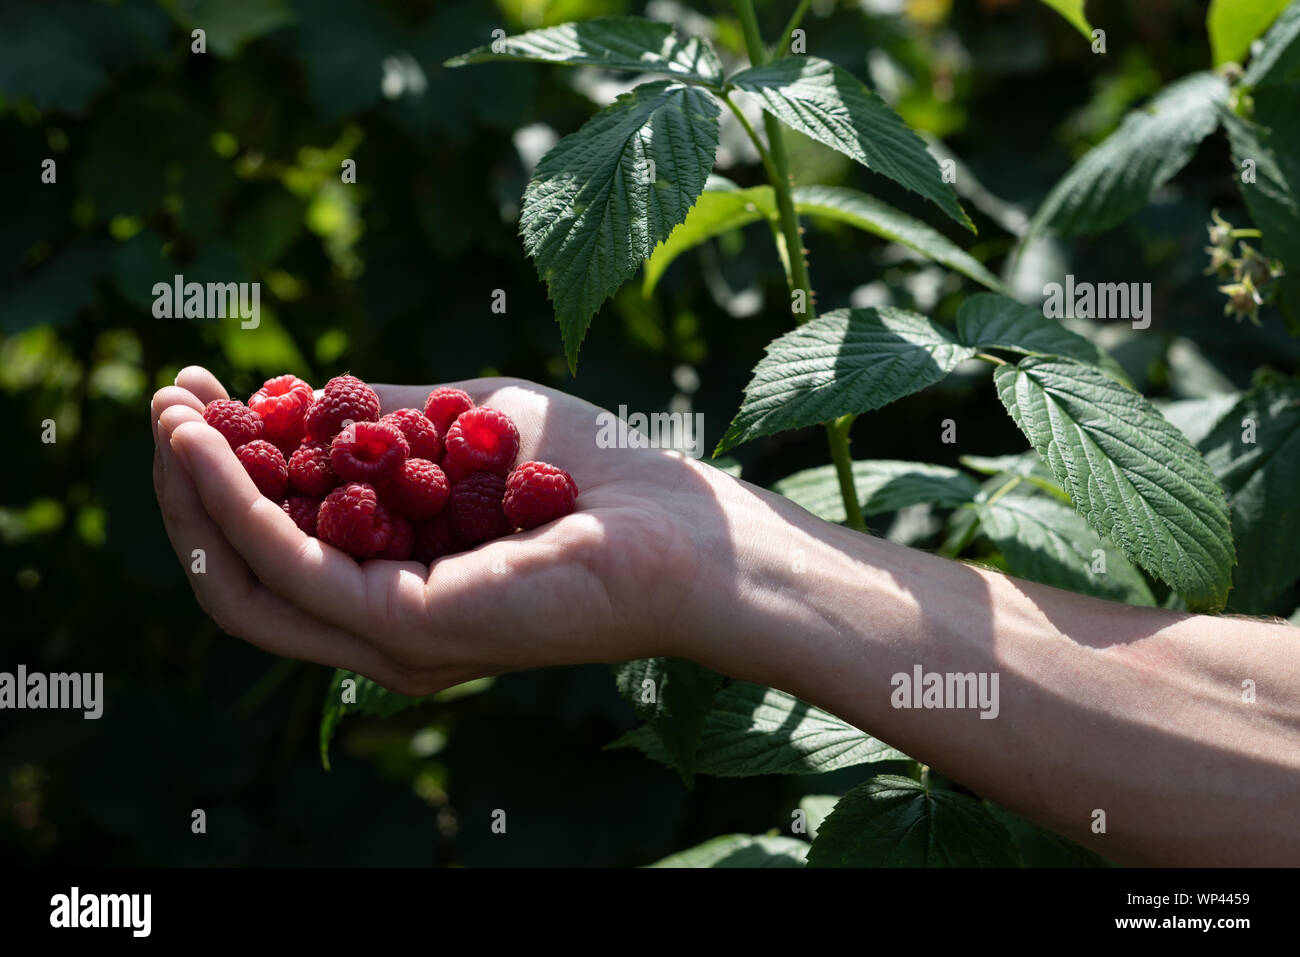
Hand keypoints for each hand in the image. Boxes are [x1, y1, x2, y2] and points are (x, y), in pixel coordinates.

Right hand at [151, 366, 743, 694]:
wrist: (679, 524)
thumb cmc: (597, 474)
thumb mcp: (468, 425)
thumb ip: (388, 424)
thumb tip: (306, 400)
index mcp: (400, 580)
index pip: (282, 539)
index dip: (227, 470)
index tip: (197, 395)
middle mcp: (383, 623)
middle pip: (245, 568)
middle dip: (190, 485)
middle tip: (167, 403)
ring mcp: (389, 637)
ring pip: (246, 577)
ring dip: (192, 492)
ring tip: (170, 415)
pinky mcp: (404, 629)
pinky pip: (290, 564)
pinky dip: (235, 503)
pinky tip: (208, 442)